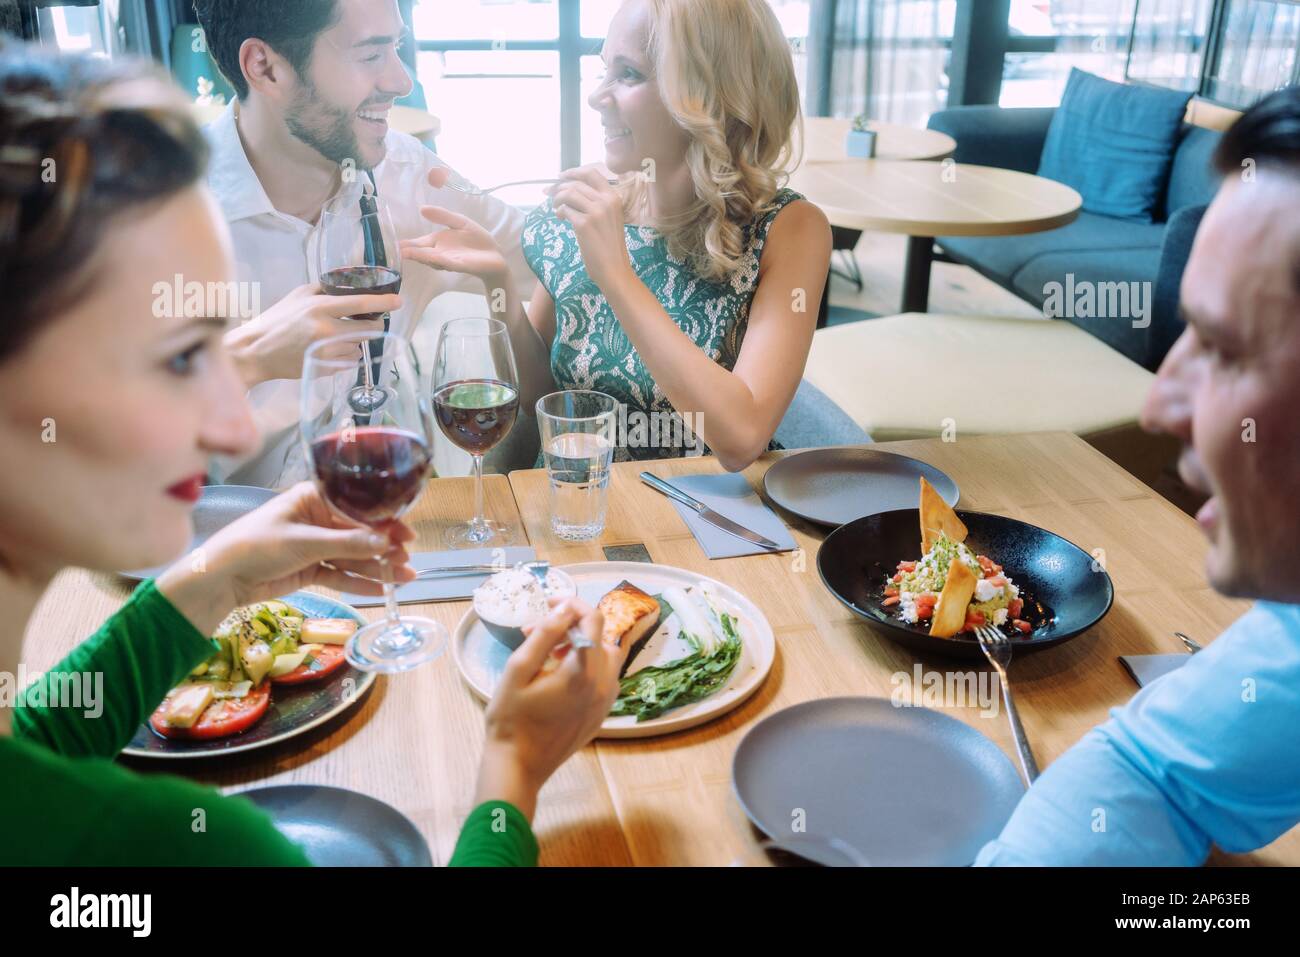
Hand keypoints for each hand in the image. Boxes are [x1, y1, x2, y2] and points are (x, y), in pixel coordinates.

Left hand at [156, 482, 416, 635]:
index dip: (385, 522)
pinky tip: (380, 589)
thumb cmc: (256, 545)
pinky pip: (340, 575)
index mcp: (314, 498)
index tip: (407, 535)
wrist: (220, 577)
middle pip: (360, 534)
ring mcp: (315, 546)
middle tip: (408, 561)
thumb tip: (386, 542)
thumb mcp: (304, 542)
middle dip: (385, 548)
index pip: (358, 508)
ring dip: (377, 568)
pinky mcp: (309, 569)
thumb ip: (347, 544)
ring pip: (353, 556)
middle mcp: (318, 519)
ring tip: (404, 579)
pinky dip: (359, 582)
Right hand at [224, 283, 399, 385]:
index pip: (361, 304)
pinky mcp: (325, 368)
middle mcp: (326, 329)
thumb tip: (351, 285)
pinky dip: (347, 356)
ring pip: (360, 346)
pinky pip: (351, 361)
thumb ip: (325, 290)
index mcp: (320, 307)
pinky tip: (331, 350)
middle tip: (369, 323)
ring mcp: (326, 351)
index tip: (398, 302)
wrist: (257, 351)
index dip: (384, 303)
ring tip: (336, 337)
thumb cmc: (278, 320)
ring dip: (355, 341)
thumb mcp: (299, 295)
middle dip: (374, 326)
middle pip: (369, 329)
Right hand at [400, 205, 509, 281]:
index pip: (417, 243)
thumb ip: (442, 216)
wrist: (495, 255)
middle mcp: (439, 253)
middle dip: (409, 251)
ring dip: (419, 256)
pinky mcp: (460, 265)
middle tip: (394, 250)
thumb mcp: (459, 222)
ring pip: (430, 258)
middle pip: (420, 252)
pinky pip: (447, 262)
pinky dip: (438, 260)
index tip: (392, 243)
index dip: (406, 243)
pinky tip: (431, 257)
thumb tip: (421, 208)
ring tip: (405, 252)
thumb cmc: (476, 240)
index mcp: (436, 242)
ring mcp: (448, 260)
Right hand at [474, 598, 627, 819]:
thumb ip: (544, 635)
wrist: (519, 767)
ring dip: (584, 645)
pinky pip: (605, 678)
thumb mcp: (518, 670)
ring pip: (608, 657)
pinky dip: (588, 666)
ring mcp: (605, 702)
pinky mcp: (601, 715)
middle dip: (573, 625)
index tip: (548, 604)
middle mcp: (603, 685)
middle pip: (602, 635)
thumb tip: (564, 609)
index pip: (592, 619)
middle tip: (540, 633)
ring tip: (551, 654)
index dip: (571, 604)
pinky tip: (560, 676)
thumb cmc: (511, 720)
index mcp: (582, 671)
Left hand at [548, 166, 631, 289]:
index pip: (592, 173)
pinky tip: (561, 218)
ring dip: (557, 200)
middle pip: (576, 184)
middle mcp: (606, 201)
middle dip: (558, 187)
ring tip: (556, 210)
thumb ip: (597, 203)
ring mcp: (595, 212)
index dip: (573, 172)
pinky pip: (565, 210)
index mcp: (614, 197)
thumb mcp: (610, 218)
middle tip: (549, 194)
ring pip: (568, 194)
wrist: (614, 269)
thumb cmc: (610, 246)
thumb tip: (570, 190)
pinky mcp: (584, 224)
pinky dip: (559, 212)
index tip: (561, 176)